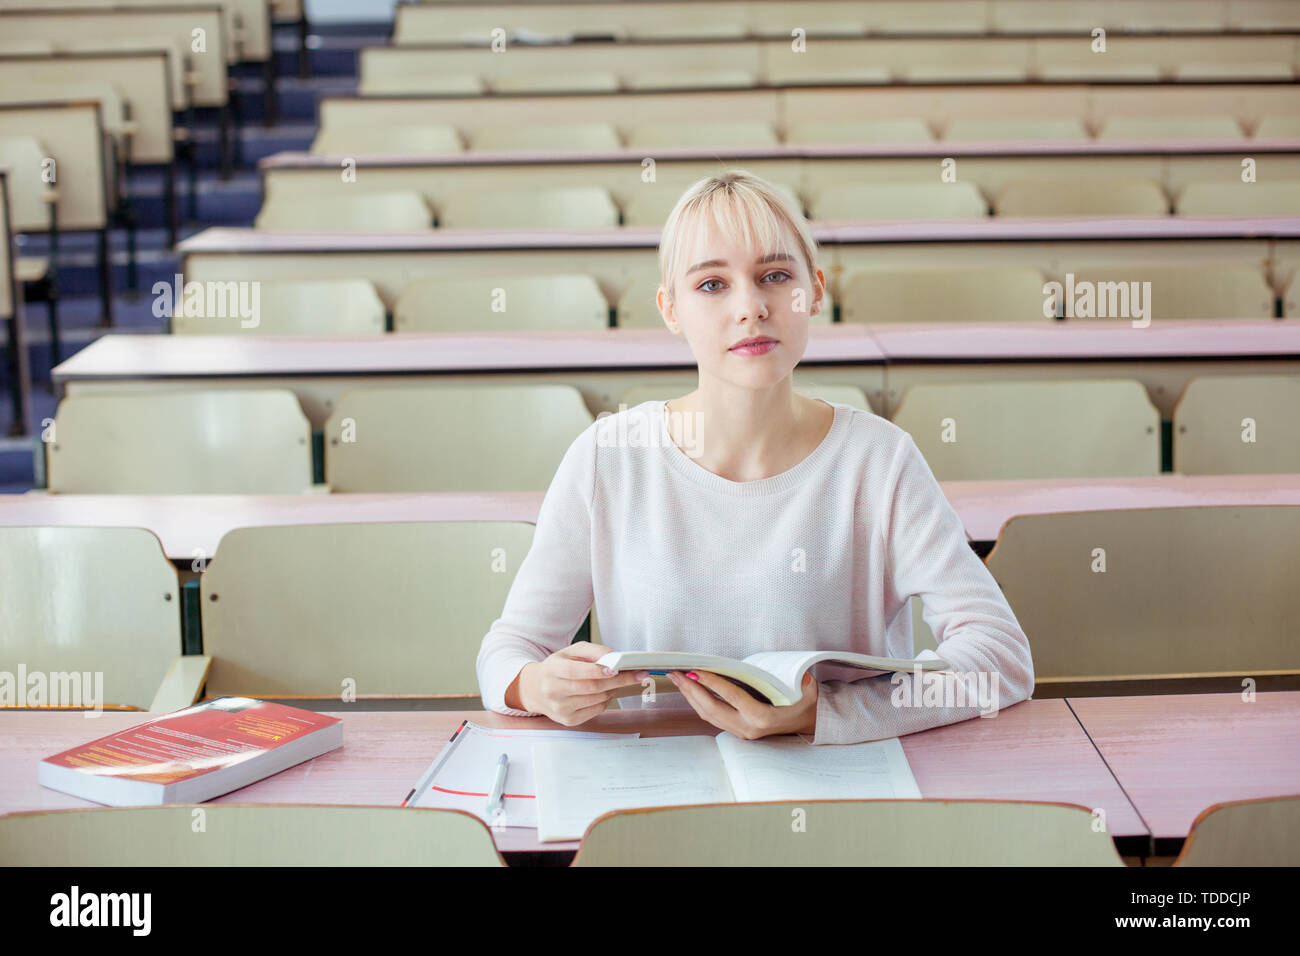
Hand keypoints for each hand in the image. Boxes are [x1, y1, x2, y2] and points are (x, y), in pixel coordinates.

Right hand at [514, 642, 649, 725]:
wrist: (535, 690)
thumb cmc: (557, 668)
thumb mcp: (570, 652)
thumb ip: (592, 650)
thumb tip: (613, 657)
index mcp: (552, 670)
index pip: (577, 671)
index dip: (598, 670)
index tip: (618, 667)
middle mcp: (553, 691)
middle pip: (591, 687)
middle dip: (618, 680)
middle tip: (636, 675)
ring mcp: (560, 709)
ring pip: (597, 699)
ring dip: (613, 689)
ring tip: (618, 680)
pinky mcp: (568, 720)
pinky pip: (596, 710)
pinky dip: (606, 700)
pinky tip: (605, 692)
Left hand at [668, 670, 818, 739]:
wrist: (809, 724)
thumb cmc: (806, 703)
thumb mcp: (807, 689)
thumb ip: (799, 679)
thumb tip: (788, 668)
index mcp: (763, 717)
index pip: (731, 696)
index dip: (712, 683)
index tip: (696, 670)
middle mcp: (748, 727)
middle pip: (712, 709)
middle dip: (691, 690)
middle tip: (676, 673)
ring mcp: (741, 732)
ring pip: (708, 715)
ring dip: (690, 696)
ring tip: (677, 679)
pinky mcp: (736, 731)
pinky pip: (712, 717)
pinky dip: (698, 703)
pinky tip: (690, 690)